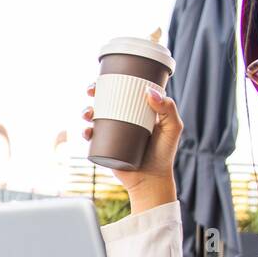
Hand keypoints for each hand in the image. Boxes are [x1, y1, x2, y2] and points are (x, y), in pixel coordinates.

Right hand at [81, 82, 181, 207]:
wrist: (150, 180)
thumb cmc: (164, 154)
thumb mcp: (172, 128)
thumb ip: (167, 109)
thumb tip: (149, 92)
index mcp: (139, 110)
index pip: (126, 90)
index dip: (114, 81)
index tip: (107, 76)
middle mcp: (125, 118)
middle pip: (106, 101)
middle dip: (95, 93)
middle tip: (91, 91)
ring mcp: (114, 132)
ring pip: (96, 117)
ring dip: (86, 111)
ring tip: (88, 114)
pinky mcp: (105, 147)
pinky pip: (92, 137)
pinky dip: (85, 132)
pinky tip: (87, 131)